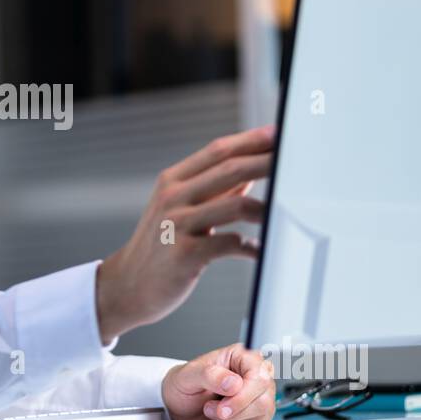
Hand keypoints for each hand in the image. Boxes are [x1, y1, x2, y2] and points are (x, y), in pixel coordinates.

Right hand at [95, 124, 273, 341]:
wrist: (126, 286)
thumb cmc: (159, 248)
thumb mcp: (177, 210)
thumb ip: (211, 192)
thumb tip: (248, 174)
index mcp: (172, 182)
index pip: (217, 151)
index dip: (250, 140)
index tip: (278, 134)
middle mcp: (172, 198)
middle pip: (230, 170)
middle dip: (266, 163)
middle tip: (294, 161)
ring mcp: (178, 225)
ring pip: (235, 205)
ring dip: (265, 208)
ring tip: (284, 211)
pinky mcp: (185, 254)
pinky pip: (231, 243)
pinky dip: (252, 247)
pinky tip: (261, 251)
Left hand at [161, 343, 276, 419]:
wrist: (180, 407)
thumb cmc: (184, 385)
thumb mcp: (188, 376)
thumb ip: (209, 375)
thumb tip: (233, 382)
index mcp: (241, 357)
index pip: (259, 374)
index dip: (245, 393)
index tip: (224, 406)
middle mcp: (254, 375)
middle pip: (264, 397)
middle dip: (236, 409)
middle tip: (212, 409)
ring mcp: (259, 396)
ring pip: (263, 412)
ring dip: (234, 418)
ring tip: (213, 410)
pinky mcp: (258, 416)